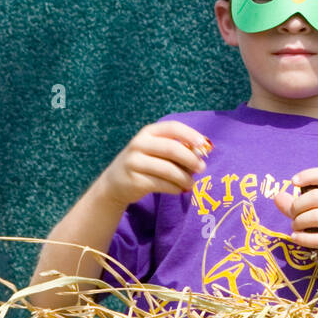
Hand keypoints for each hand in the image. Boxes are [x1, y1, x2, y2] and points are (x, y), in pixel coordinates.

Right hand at [97, 121, 211, 209]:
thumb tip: (201, 153)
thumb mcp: (155, 150)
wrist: (114, 183)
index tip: (203, 144)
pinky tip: (179, 189)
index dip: (190, 134)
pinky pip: (161, 184)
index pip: (172, 127)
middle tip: (202, 168)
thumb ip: (175, 148)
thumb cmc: (144, 163)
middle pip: (171, 148)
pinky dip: (174, 187)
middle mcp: (139, 144)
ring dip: (184, 177)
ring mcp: (134, 162)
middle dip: (190, 159)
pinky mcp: (134, 180)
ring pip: (168, 169)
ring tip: (191, 183)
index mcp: (148, 132)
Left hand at [273, 167, 317, 276]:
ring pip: (315, 216)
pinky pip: (317, 238)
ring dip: (298, 222)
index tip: (293, 182)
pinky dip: (301, 238)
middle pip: (316, 196)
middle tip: (292, 214)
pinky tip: (296, 238)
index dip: (308, 175)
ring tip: (295, 227)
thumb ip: (299, 205)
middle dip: (297, 205)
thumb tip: (277, 197)